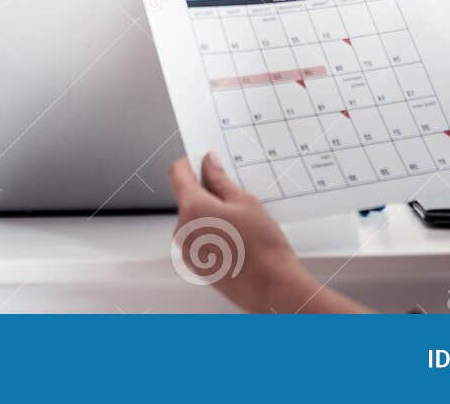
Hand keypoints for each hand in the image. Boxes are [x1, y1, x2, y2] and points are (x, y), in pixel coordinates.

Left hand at [168, 153, 337, 313]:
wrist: (272, 287)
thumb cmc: (262, 247)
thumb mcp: (244, 202)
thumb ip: (220, 180)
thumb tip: (208, 164)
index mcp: (191, 208)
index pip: (177, 174)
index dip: (190, 163)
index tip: (203, 161)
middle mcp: (182, 229)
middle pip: (186, 197)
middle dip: (205, 191)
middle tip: (233, 194)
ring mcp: (188, 250)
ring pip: (193, 219)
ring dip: (209, 213)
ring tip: (240, 221)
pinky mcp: (196, 264)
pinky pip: (198, 238)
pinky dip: (211, 232)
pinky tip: (236, 237)